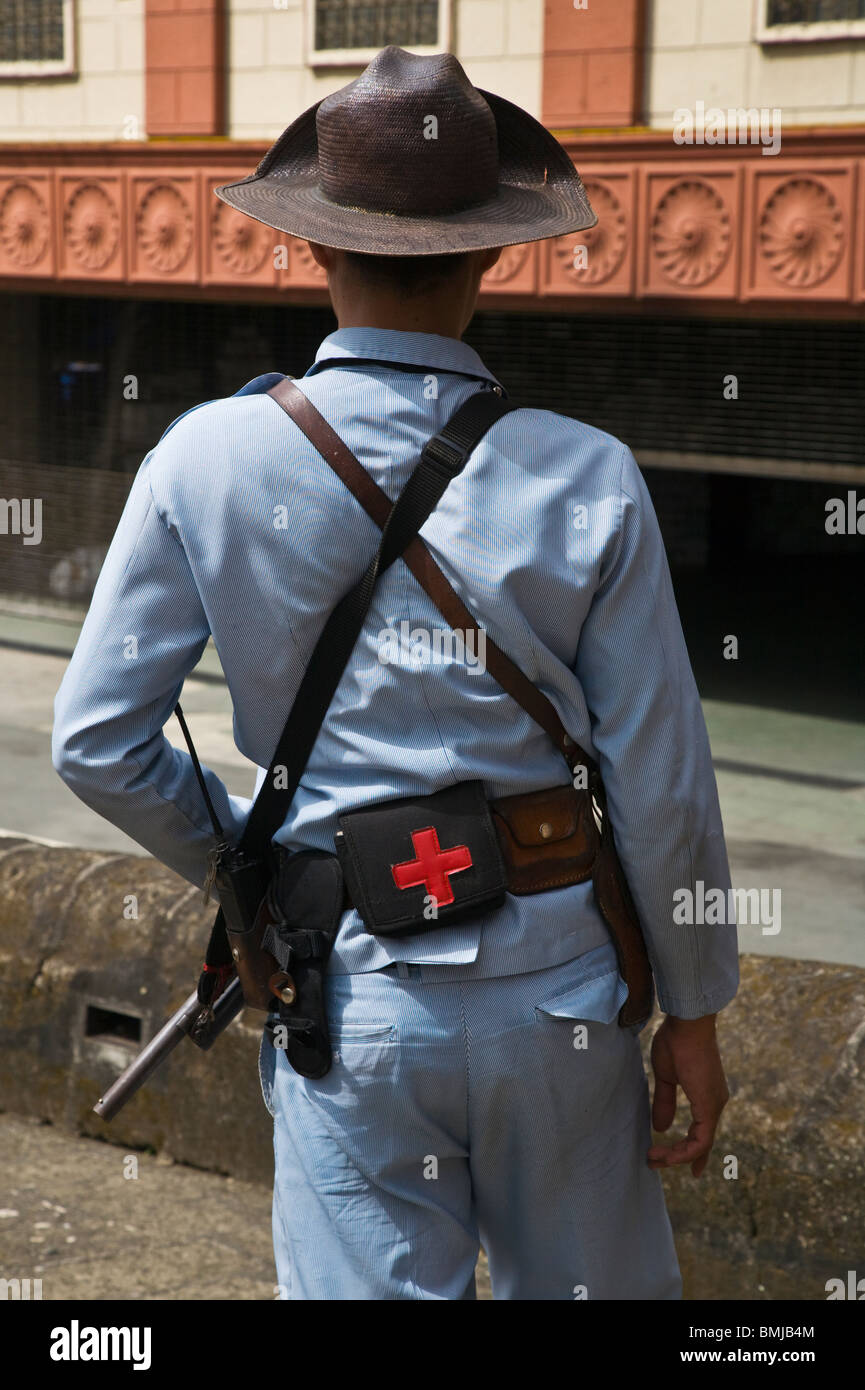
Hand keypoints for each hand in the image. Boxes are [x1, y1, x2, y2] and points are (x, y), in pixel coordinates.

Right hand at [647, 1014, 728, 1177]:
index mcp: (707, 1094)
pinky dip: (684, 1152)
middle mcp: (716, 1103)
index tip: (692, 1171)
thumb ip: (665, 1102)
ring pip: (701, 1144)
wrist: (687, 1025)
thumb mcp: (666, 1076)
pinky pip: (700, 1140)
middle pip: (702, 1142)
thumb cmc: (676, 1041)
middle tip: (656, 1164)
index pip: (704, 1131)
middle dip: (681, 1158)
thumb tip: (661, 1128)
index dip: (696, 1152)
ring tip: (653, 1158)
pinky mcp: (709, 1107)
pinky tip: (668, 1156)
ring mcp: (715, 1105)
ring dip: (677, 1156)